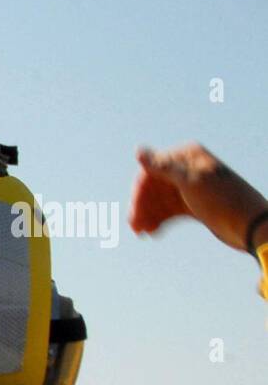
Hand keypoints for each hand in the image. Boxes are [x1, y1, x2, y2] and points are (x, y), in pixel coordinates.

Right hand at [129, 142, 267, 252]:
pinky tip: (154, 232)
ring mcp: (191, 188)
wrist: (250, 224)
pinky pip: (169, 210)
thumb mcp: (190, 181)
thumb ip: (163, 167)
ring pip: (160, 201)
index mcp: (187, 157)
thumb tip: (138, 151)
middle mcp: (188, 169)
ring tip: (142, 233)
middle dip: (143, 207)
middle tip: (136, 229)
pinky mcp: (194, 205)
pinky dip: (160, 220)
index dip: (140, 193)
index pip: (151, 171)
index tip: (134, 214)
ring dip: (149, 215)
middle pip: (154, 188)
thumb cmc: (222, 199)